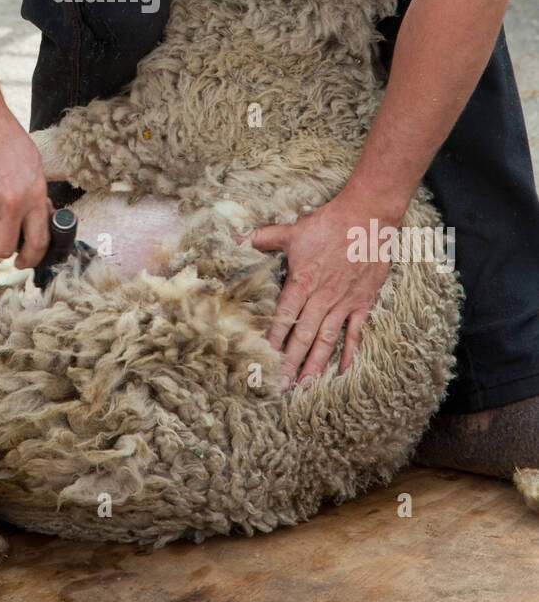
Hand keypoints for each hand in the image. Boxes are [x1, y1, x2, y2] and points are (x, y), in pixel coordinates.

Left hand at [252, 193, 394, 386]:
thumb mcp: (292, 230)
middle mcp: (322, 296)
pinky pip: (355, 333)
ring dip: (314, 363)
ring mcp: (344, 301)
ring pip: (327, 339)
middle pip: (303, 334)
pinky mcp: (363, 301)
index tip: (262, 358)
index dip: (273, 338)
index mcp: (302, 280)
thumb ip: (262, 237)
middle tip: (279, 384)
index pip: (284, 316)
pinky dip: (349, 353)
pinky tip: (342, 371)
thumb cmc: (328, 222)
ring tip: (304, 385)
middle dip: (290, 361)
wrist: (368, 216)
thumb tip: (233, 237)